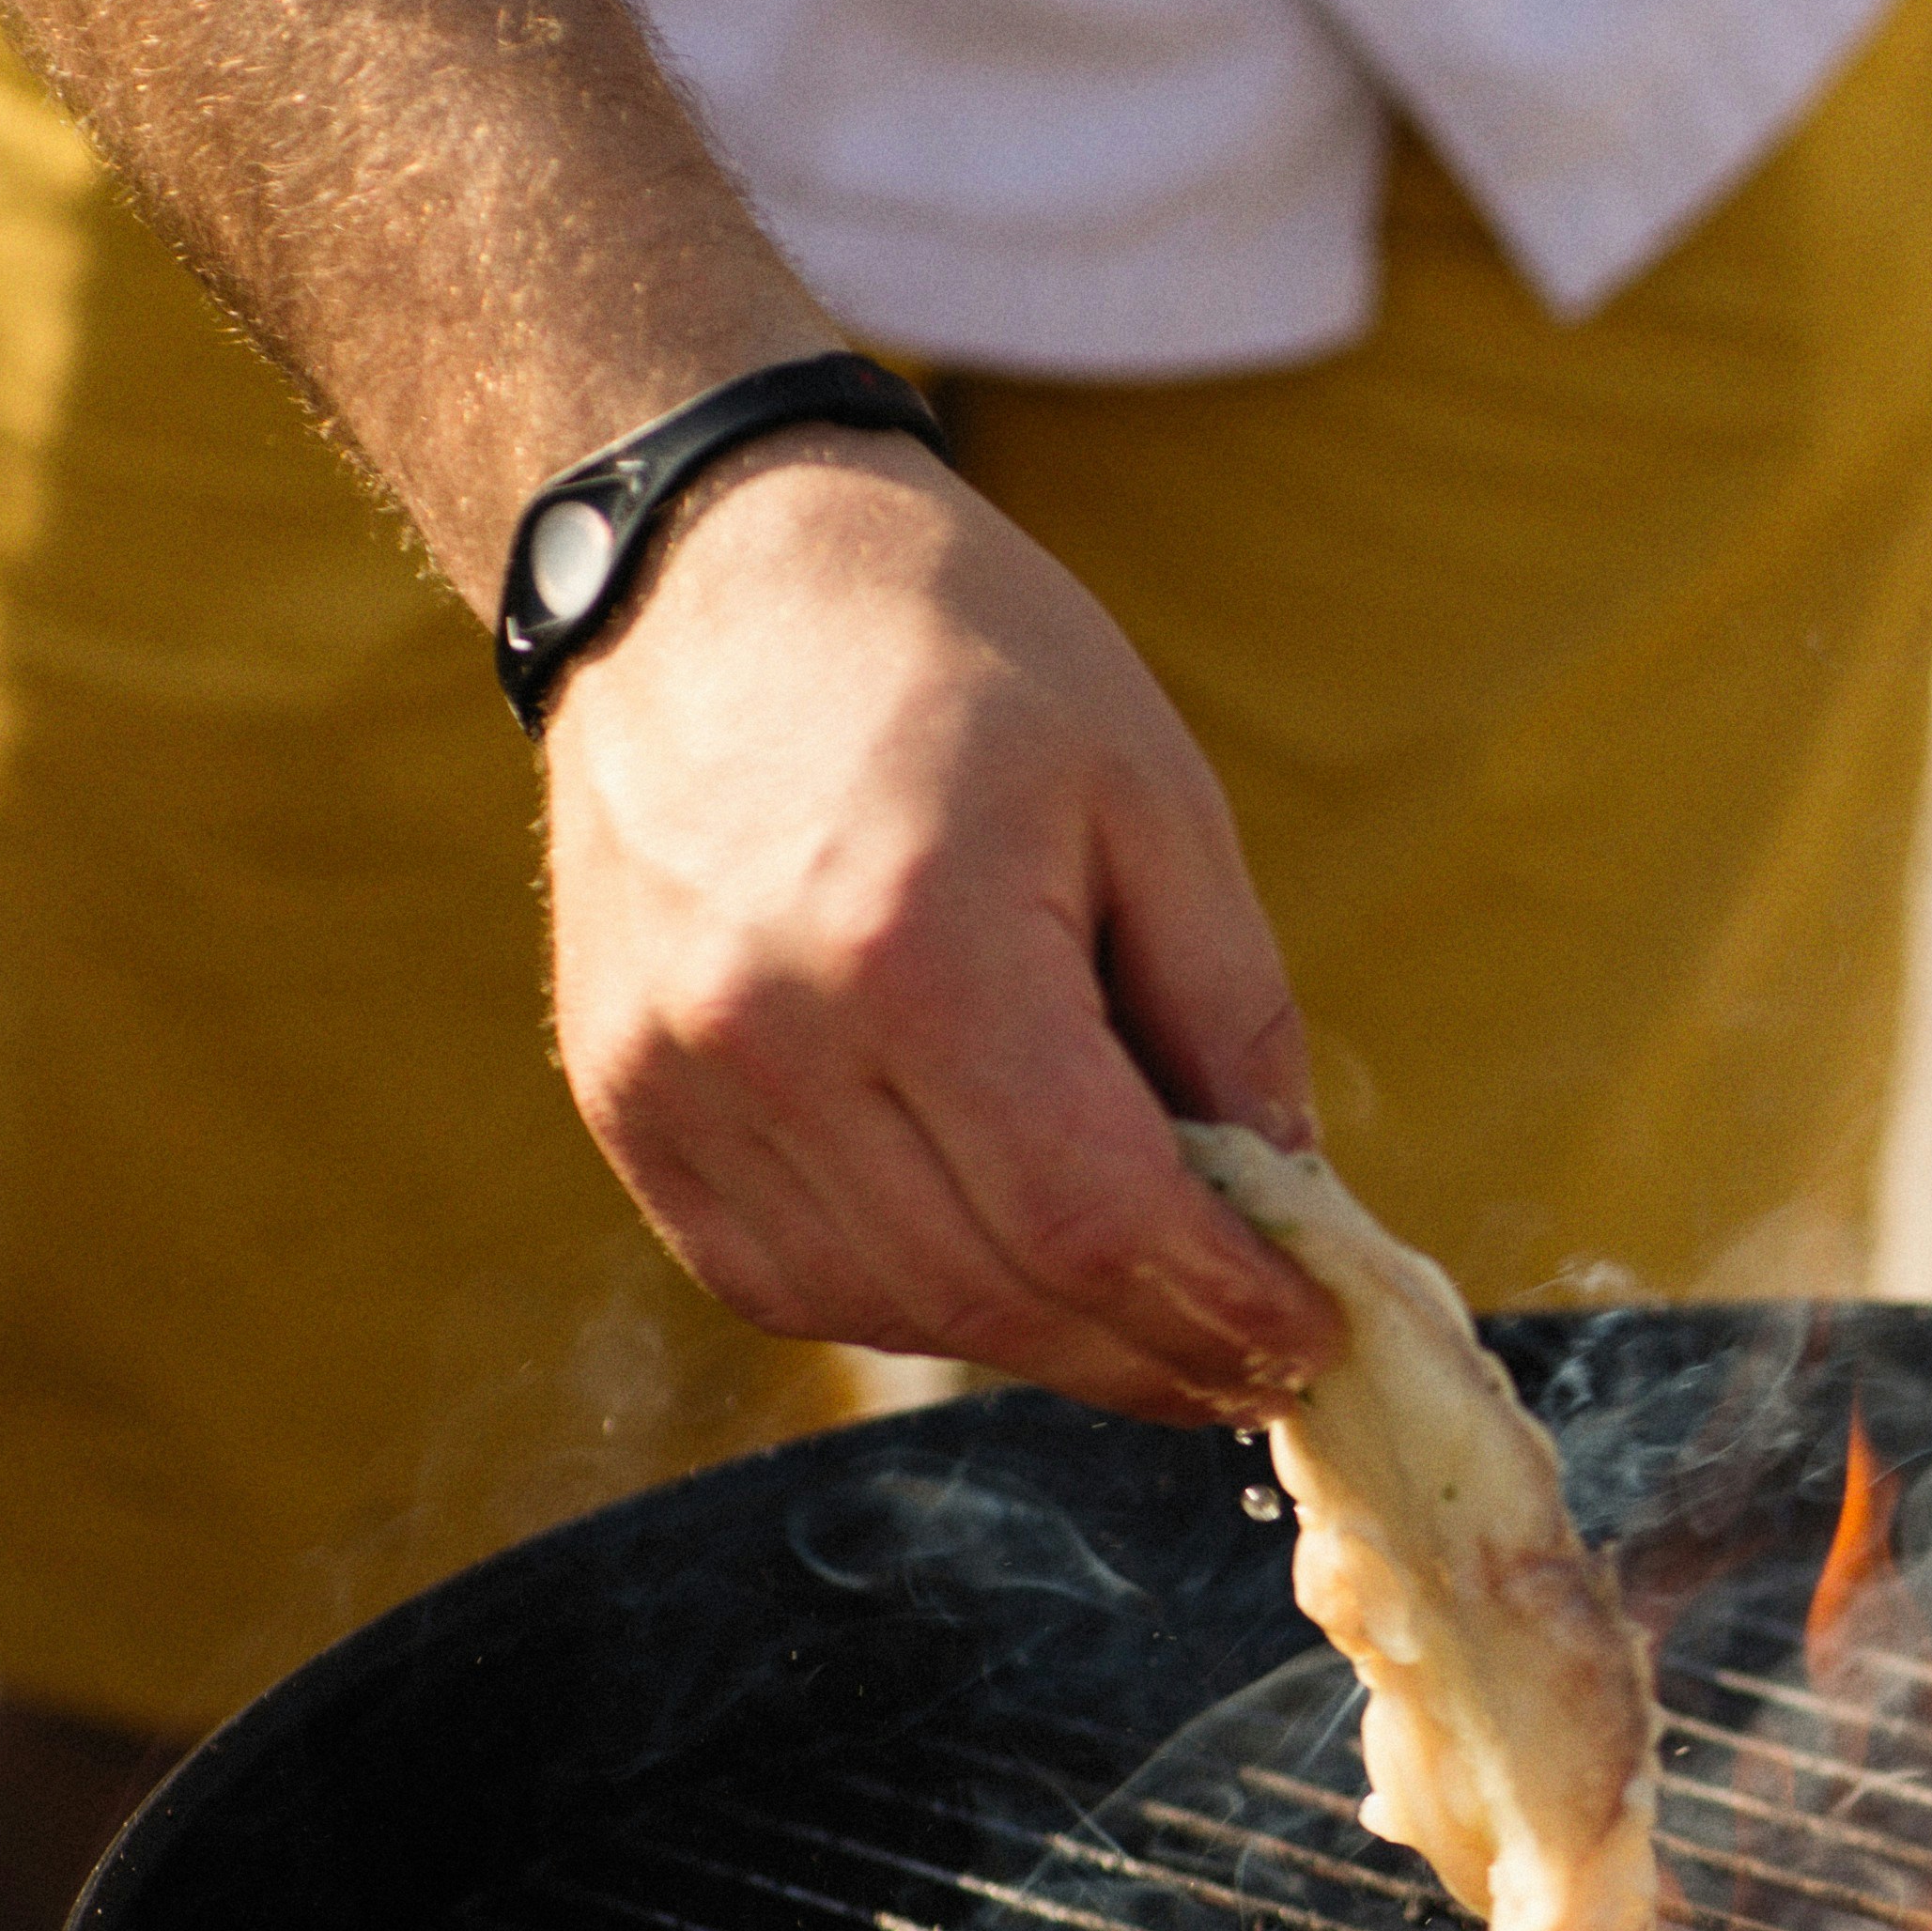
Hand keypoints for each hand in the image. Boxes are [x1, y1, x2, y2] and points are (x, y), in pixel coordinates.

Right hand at [538, 431, 1345, 1420]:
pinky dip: (908, 1301)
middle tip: (1253, 1364)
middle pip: (998, 1292)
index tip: (1309, 1336)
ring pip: (893, 1308)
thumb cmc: (956, 657)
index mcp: (922, 948)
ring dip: (1042, 1342)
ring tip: (1144, 1317)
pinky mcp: (622, 1103)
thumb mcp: (1154, 796)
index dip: (1220, 1309)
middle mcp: (773, 1035)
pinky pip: (780, 1279)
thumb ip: (1228, 1011)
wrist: (705, 567)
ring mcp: (675, 1080)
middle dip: (1152, 1354)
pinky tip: (997, 1264)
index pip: (1095, 1222)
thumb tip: (1290, 1201)